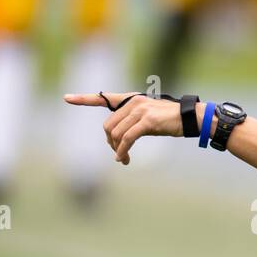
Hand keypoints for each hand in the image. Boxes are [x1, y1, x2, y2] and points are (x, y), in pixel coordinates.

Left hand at [63, 91, 183, 165]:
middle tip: (118, 154)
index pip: (103, 97)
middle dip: (110, 143)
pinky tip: (124, 158)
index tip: (66, 98)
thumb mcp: (147, 117)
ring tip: (123, 159)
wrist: (189, 117)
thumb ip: (131, 121)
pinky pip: (127, 139)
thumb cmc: (169, 120)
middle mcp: (133, 102)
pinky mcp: (147, 121)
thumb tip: (117, 140)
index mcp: (131, 98)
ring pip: (116, 134)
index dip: (83, 99)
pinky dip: (123, 151)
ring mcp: (139, 110)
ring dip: (117, 150)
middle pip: (108, 126)